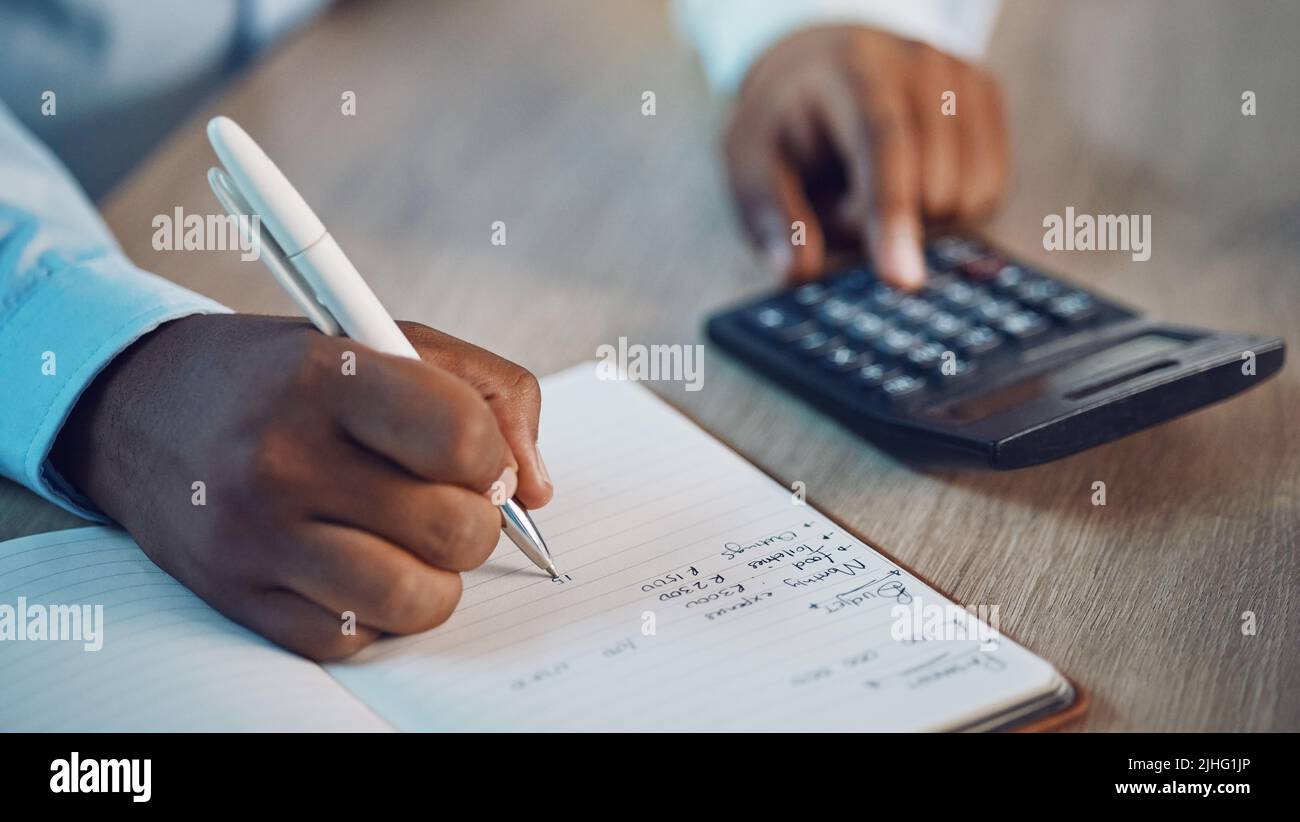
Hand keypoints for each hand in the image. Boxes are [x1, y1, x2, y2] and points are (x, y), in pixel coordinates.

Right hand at [52, 314, 551, 660]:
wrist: (143, 408)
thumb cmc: (286, 376)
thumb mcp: (384, 340)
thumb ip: (487, 392)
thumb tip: (535, 489)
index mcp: (325, 377)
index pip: (460, 436)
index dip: (491, 456)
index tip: (473, 457)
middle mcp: (282, 459)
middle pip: (453, 528)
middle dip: (474, 520)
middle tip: (446, 499)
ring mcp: (255, 537)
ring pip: (416, 599)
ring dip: (437, 578)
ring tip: (413, 542)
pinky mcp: (239, 597)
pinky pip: (356, 638)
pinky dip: (377, 611)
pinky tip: (358, 564)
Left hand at [724, 26, 1007, 287]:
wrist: (820, 66)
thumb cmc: (785, 123)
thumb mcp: (750, 163)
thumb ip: (770, 215)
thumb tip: (798, 270)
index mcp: (853, 72)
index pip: (885, 146)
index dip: (893, 215)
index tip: (901, 280)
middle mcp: (919, 64)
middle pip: (932, 187)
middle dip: (881, 223)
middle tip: (839, 197)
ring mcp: (962, 77)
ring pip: (966, 197)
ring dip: (918, 219)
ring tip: (872, 181)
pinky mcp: (989, 97)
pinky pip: (987, 191)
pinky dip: (949, 207)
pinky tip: (913, 178)